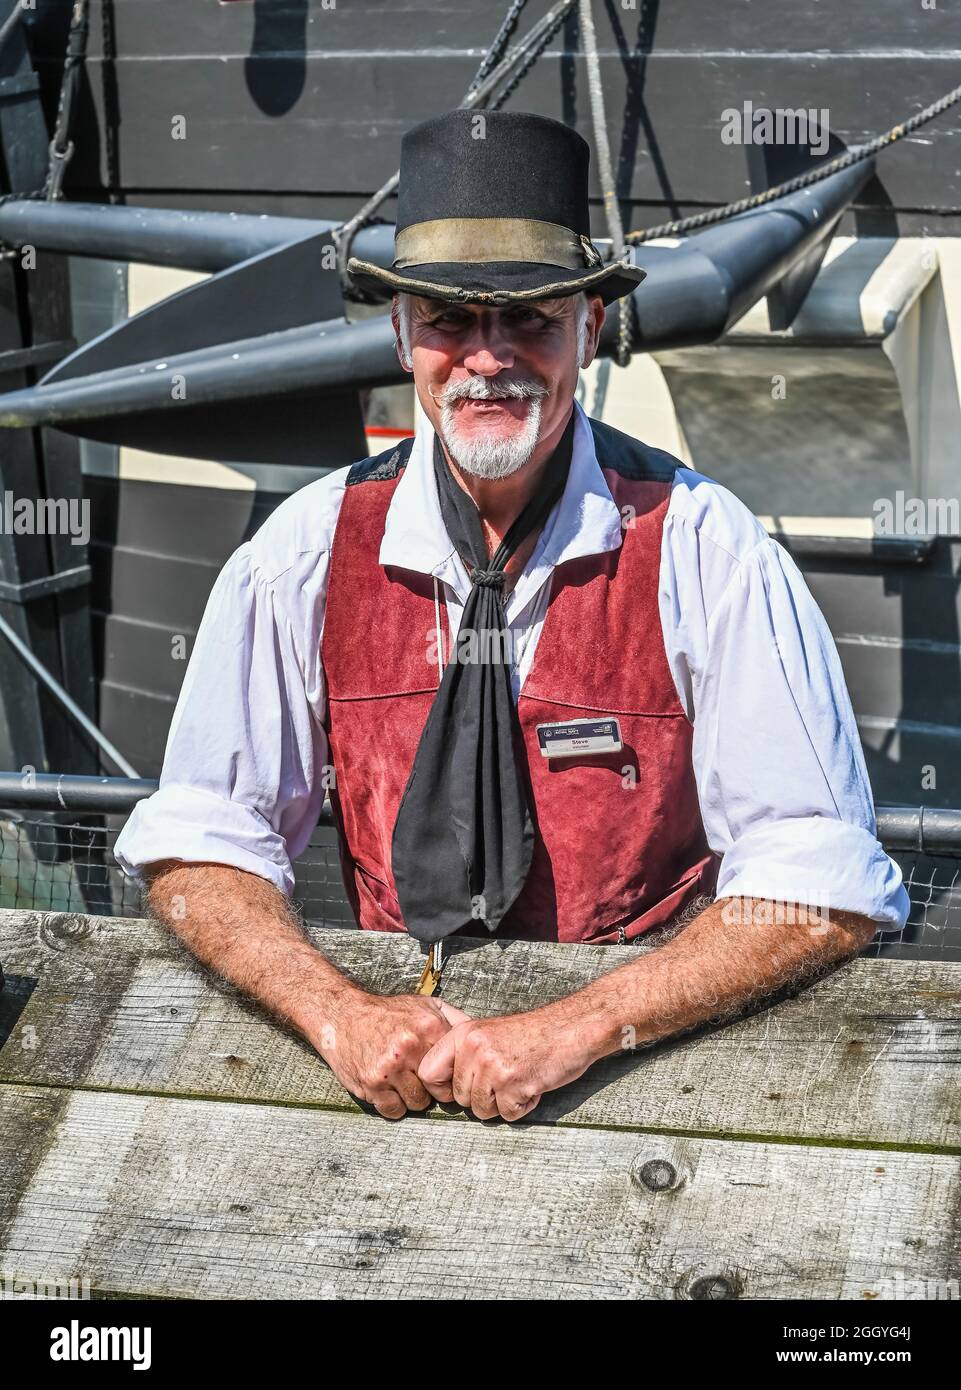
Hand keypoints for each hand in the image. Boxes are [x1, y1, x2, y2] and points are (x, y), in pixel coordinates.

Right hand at [317, 992, 469, 1118]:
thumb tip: (480, 1036)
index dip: (450, 1076)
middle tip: (418, 1078)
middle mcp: (410, 1047)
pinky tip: (388, 1088)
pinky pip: (394, 1111)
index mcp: (428, 1028)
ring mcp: (390, 1067)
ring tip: (402, 1080)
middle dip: (431, 1089)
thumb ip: (454, 1019)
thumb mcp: (425, 1005)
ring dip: (411, 1097)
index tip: (443, 1077)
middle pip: (437, 1091)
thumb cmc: (386, 1013)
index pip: (455, 1069)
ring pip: (417, 1104)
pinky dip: (393, 1105)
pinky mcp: (372, 1083)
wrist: (343, 1016)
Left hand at [417, 1009, 596, 1121]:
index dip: (441, 1089)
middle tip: (504, 1080)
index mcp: (464, 1034)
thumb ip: (464, 1055)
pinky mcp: (513, 1083)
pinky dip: (522, 1107)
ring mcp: (493, 1066)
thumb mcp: (489, 1033)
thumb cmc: (533, 1034)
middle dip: (483, 1098)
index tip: (457, 1090)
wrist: (570, 1028)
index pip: (428, 1072)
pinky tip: (531, 1085)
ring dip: (503, 1103)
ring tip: (519, 1080)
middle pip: (460, 1098)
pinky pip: (508, 1115)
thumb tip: (442, 1088)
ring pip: (482, 1110)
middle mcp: (474, 1048)